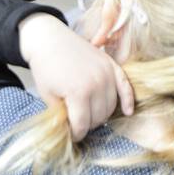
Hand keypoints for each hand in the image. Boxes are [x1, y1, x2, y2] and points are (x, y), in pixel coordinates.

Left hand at [19, 12, 134, 142]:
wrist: (49, 39)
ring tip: (88, 114)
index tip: (71, 135)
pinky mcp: (111, 65)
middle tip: (76, 122)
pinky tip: (128, 111)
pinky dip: (128, 100)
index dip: (75, 134)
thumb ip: (61, 115)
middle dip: (86, 124)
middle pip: (98, 118)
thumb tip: (71, 130)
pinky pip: (125, 87)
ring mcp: (107, 73)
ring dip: (100, 115)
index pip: (82, 125)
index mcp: (78, 92)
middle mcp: (97, 83)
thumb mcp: (47, 95)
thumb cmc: (45, 67)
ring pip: (111, 107)